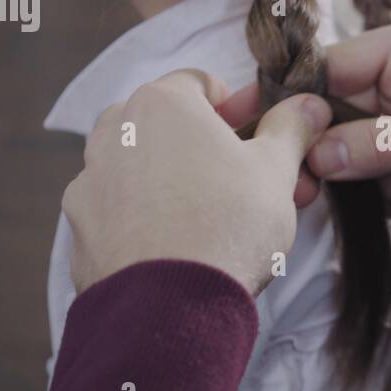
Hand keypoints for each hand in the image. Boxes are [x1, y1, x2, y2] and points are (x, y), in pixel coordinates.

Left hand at [63, 69, 331, 295]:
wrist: (171, 307)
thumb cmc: (227, 225)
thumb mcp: (276, 171)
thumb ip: (292, 129)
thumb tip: (310, 105)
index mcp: (162, 104)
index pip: (201, 82)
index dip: (237, 107)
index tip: (259, 136)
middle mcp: (115, 132)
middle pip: (167, 124)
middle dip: (207, 146)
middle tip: (246, 180)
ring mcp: (91, 181)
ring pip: (141, 166)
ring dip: (175, 179)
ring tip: (214, 216)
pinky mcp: (81, 228)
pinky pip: (119, 210)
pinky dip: (145, 217)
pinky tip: (177, 245)